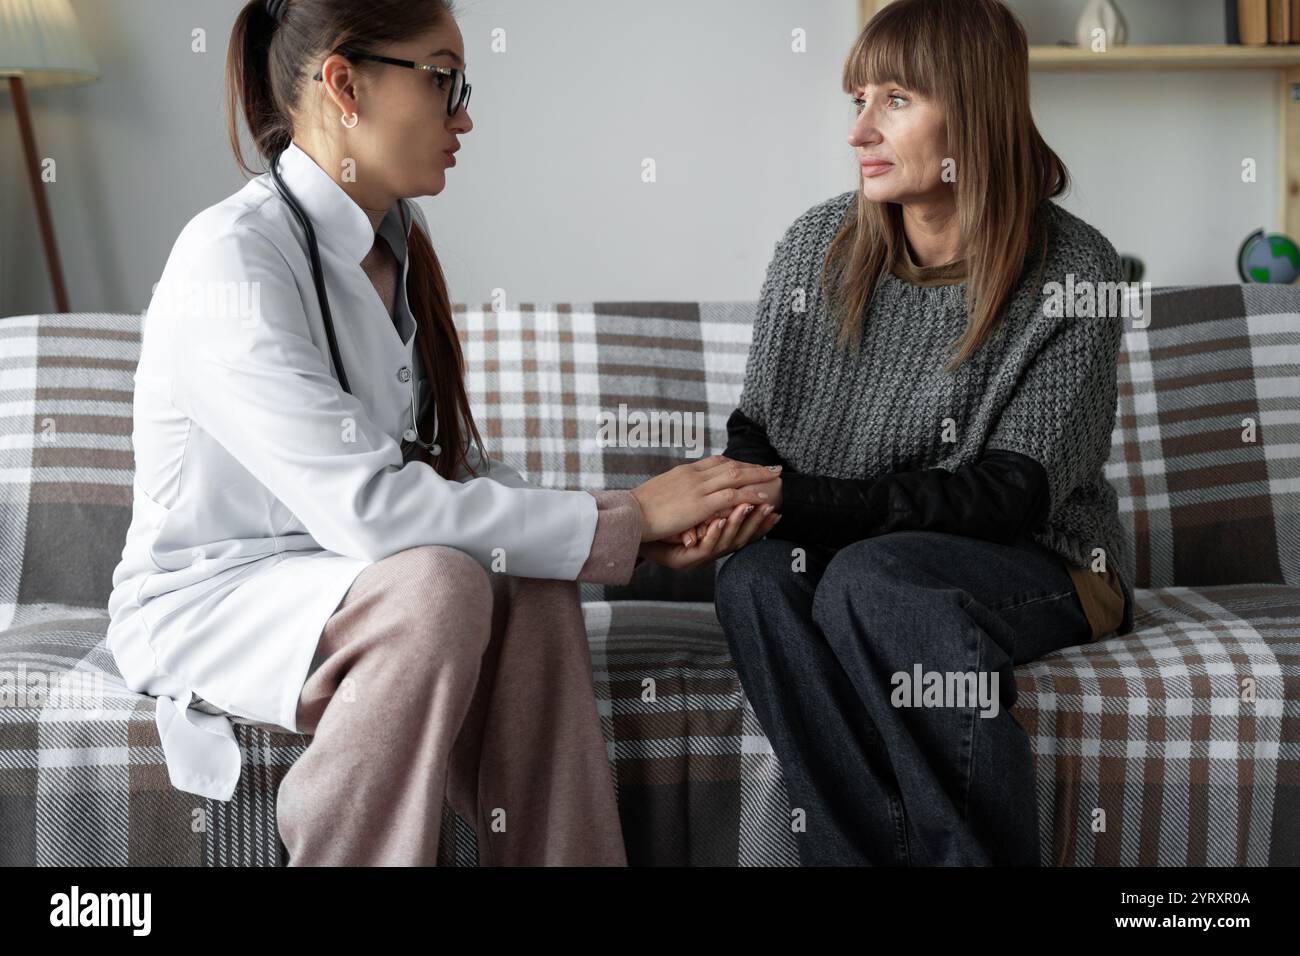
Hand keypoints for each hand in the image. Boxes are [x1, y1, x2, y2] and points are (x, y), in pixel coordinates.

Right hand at [632, 455, 781, 542]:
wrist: (630, 514)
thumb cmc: (640, 508)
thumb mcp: (661, 491)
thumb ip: (676, 489)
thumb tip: (681, 493)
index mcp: (685, 471)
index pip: (717, 461)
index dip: (737, 463)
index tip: (751, 466)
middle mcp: (694, 475)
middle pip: (731, 465)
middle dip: (754, 466)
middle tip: (773, 467)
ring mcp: (698, 487)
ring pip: (736, 477)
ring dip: (758, 477)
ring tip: (776, 479)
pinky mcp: (700, 504)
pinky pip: (732, 496)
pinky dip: (750, 495)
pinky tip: (762, 498)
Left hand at [640, 502, 780, 570]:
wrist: (640, 536)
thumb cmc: (666, 524)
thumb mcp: (694, 513)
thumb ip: (714, 504)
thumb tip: (732, 489)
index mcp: (717, 540)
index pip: (745, 531)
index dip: (762, 523)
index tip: (778, 512)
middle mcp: (713, 550)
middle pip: (741, 537)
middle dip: (758, 522)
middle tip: (773, 510)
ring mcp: (700, 556)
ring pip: (725, 542)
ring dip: (739, 524)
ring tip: (749, 508)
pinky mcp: (686, 560)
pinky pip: (703, 547)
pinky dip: (713, 534)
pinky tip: (719, 522)